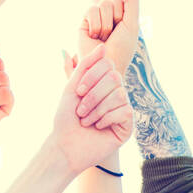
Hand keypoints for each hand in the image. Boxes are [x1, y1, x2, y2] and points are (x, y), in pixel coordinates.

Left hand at [53, 45, 131, 170]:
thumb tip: (102, 46)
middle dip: (93, 94)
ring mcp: (123, 110)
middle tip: (80, 110)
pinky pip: (125, 111)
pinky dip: (107, 118)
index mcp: (103, 84)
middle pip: (115, 78)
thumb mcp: (72, 86)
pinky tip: (98, 127)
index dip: (92, 76)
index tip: (77, 91)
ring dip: (97, 108)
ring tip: (86, 120)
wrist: (65, 146)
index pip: (108, 65)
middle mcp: (116, 94)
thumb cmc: (66, 118)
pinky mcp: (128, 126)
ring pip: (120, 95)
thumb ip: (85, 64)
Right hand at [74, 0, 139, 76]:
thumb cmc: (121, 49)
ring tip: (104, 38)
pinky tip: (94, 36)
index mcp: (122, 13)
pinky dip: (96, 25)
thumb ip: (132, 1)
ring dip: (106, 25)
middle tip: (113, 33)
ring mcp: (96, 17)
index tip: (123, 27)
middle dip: (115, 17)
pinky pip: (91, 10)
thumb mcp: (133, 24)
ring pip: (102, 4)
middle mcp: (109, 13)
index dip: (124, 11)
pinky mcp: (84, 22)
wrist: (106, 65)